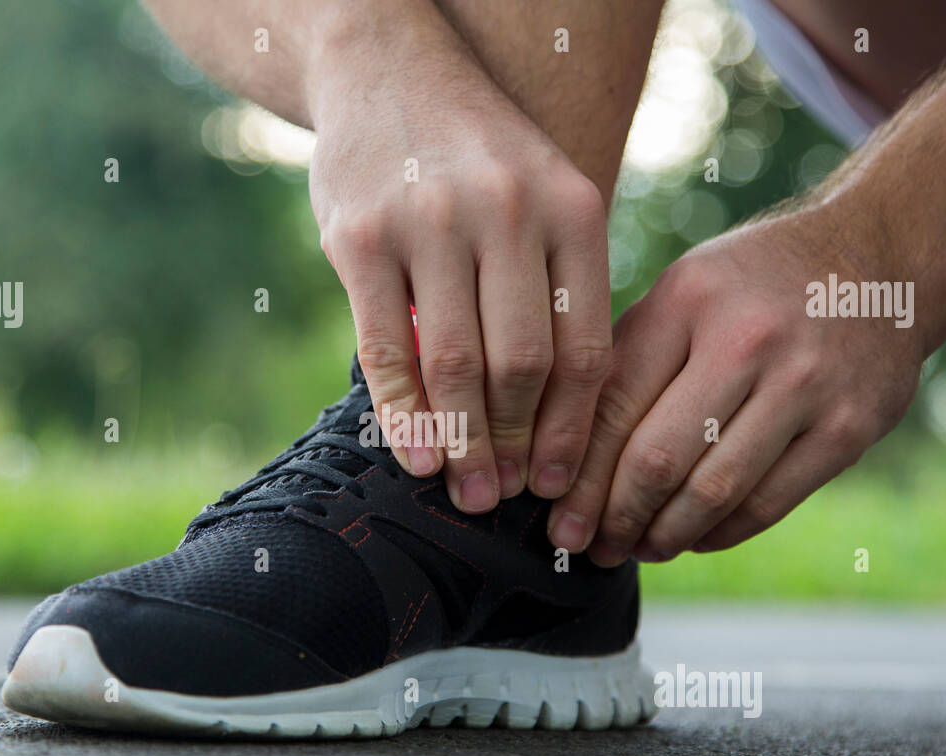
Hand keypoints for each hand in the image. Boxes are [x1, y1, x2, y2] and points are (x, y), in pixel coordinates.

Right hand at [308, 30, 610, 512]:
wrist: (386, 66)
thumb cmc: (474, 155)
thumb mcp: (541, 197)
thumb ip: (555, 287)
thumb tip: (556, 417)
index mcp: (572, 209)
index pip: (585, 346)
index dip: (574, 429)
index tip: (559, 482)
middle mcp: (507, 211)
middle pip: (523, 364)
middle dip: (516, 446)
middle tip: (506, 500)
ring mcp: (431, 221)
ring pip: (456, 363)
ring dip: (461, 443)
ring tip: (466, 491)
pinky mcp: (360, 236)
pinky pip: (385, 346)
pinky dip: (402, 412)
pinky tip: (413, 454)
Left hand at [548, 206, 925, 562]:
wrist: (880, 261)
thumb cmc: (751, 287)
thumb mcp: (682, 292)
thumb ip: (627, 360)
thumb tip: (563, 454)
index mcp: (688, 301)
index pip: (613, 407)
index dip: (578, 476)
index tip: (556, 518)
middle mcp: (748, 340)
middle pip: (658, 458)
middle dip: (613, 516)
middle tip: (588, 547)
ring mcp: (805, 385)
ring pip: (713, 492)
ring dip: (663, 535)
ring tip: (635, 549)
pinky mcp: (849, 428)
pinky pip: (767, 504)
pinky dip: (720, 533)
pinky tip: (692, 538)